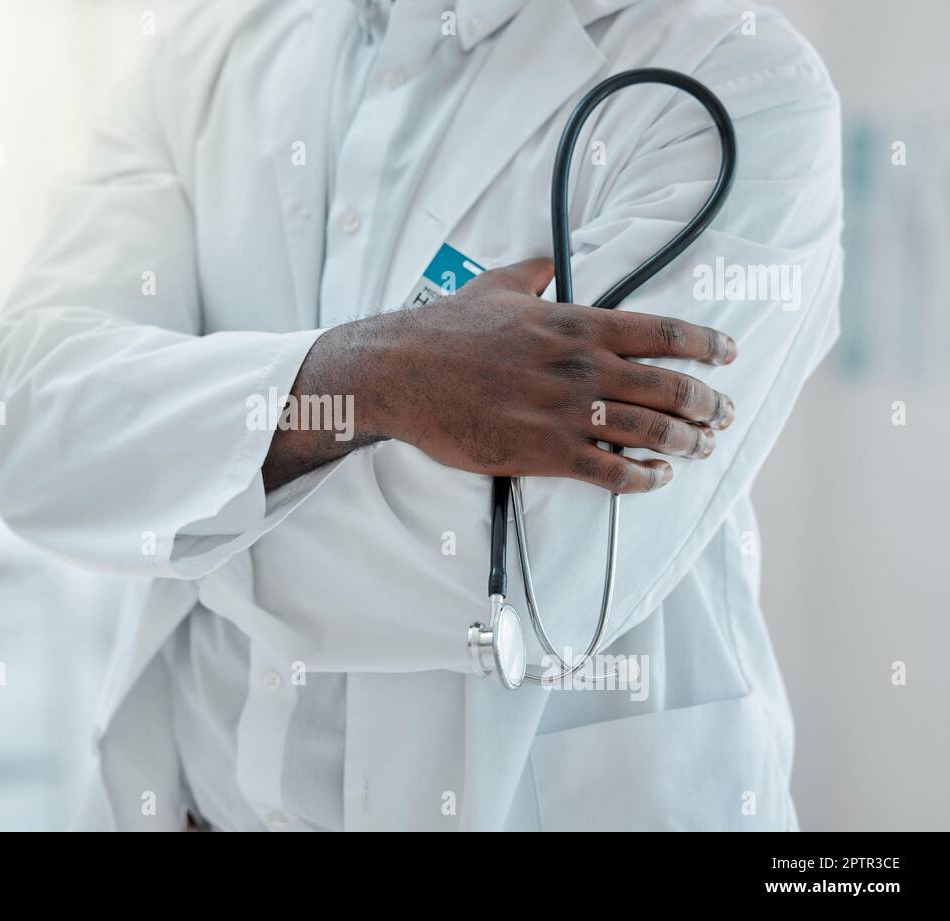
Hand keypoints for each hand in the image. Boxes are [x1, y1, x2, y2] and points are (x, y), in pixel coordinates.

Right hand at [354, 258, 735, 492]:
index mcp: (577, 324)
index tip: (729, 354)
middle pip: (670, 387)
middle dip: (708, 403)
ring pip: (650, 432)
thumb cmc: (445, 329)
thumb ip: (535, 272)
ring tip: (702, 447)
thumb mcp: (497, 285)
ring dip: (687, 442)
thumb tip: (552, 258)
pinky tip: (656, 477)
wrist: (401, 373)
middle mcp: (582, 368)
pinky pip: (611, 472)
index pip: (663, 332)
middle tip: (724, 412)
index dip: (706, 344)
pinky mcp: (544, 453)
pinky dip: (642, 478)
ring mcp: (566, 413)